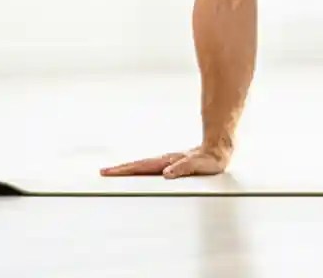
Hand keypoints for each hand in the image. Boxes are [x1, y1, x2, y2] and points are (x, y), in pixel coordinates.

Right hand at [100, 146, 228, 179]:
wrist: (220, 148)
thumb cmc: (211, 159)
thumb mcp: (200, 165)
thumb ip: (184, 168)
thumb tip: (167, 174)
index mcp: (167, 162)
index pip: (141, 167)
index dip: (124, 171)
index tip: (108, 173)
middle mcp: (164, 161)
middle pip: (138, 165)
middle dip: (120, 170)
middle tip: (102, 173)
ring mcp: (167, 162)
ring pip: (143, 166)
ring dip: (128, 169)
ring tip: (113, 173)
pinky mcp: (171, 165)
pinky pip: (151, 168)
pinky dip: (139, 170)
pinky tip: (136, 174)